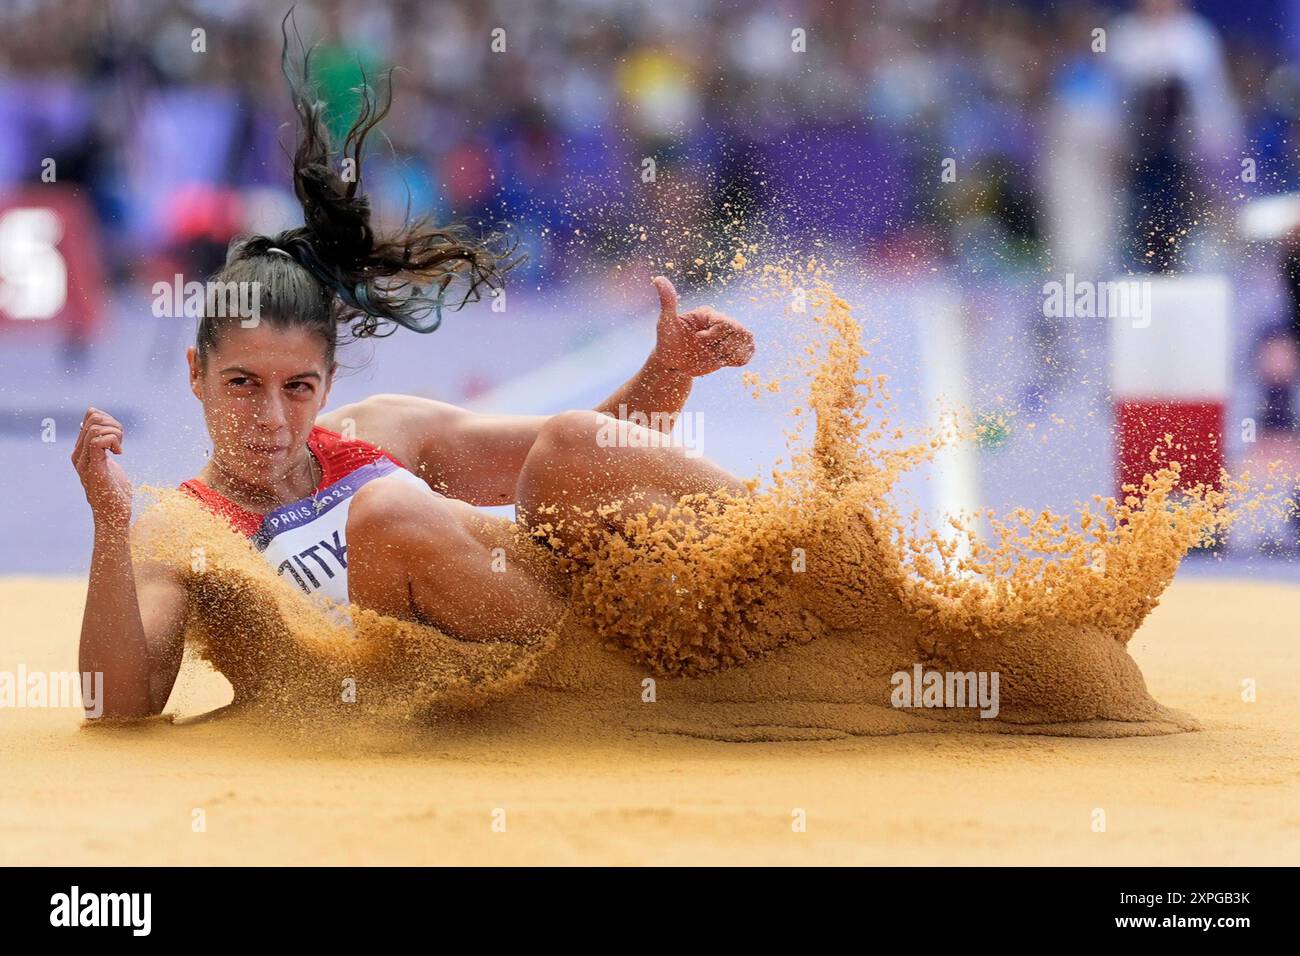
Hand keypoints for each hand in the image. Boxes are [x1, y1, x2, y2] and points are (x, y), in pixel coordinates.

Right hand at [72, 407, 132, 526]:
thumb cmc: (114, 492)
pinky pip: (98, 442)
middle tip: (122, 442)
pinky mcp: (94, 470)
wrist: (113, 516)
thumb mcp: (110, 463)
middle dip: (114, 424)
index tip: (119, 435)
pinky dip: (113, 441)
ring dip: (116, 433)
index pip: (89, 418)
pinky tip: (119, 453)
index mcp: (82, 451)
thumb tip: (104, 429)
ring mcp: (84, 462)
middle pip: (92, 419)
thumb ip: (104, 447)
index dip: (108, 418)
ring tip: (120, 448)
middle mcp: (79, 455)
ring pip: (95, 429)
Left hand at [650, 276, 755, 376]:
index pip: (725, 321)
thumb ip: (667, 302)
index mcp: (708, 314)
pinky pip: (748, 353)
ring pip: (748, 341)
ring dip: (733, 353)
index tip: (698, 339)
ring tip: (716, 356)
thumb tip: (657, 278)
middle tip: (709, 350)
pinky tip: (723, 361)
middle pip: (741, 331)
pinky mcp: (732, 350)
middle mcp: (721, 322)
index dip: (714, 335)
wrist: (672, 364)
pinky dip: (739, 360)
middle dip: (726, 346)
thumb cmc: (667, 341)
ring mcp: (728, 336)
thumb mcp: (666, 323)